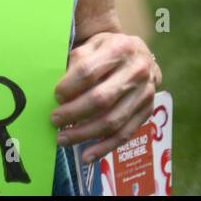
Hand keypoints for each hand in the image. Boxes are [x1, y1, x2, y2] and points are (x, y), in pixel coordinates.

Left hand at [51, 31, 160, 163]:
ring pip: (113, 120)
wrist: (140, 55)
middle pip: (101, 99)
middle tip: (54, 120)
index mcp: (118, 49)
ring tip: (62, 139)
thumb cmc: (106, 49)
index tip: (55, 96)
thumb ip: (75, 63)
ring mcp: (145, 94)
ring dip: (85, 134)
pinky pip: (125, 134)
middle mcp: (136, 72)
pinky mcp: (147, 111)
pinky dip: (104, 147)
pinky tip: (87, 155)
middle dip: (74, 113)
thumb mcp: (91, 45)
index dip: (69, 86)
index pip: (88, 71)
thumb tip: (56, 91)